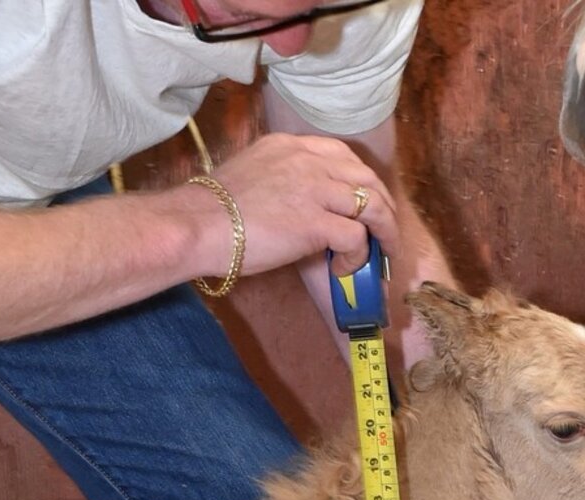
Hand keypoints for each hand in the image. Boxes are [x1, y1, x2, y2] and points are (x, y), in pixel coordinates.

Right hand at [195, 133, 400, 278]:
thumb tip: (305, 210)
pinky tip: (343, 269)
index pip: (342, 155)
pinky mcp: (316, 221)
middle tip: (386, 232)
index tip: (366, 200)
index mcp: (290, 146)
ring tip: (381, 253)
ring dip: (384, 233)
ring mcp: (315, 189)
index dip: (362, 180)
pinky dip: (357, 257)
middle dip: (384, 207)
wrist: (198, 224)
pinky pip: (356, 238)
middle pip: (367, 178)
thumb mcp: (254, 175)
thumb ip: (284, 180)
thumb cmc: (214, 210)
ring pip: (373, 205)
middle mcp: (309, 161)